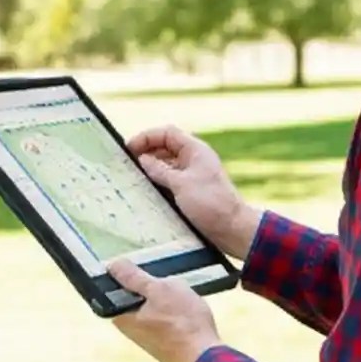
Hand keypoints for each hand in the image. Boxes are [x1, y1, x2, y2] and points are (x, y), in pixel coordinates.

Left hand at [108, 259, 222, 361]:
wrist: (204, 353)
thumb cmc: (183, 322)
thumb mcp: (159, 289)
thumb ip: (134, 277)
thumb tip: (114, 265)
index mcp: (121, 316)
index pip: (112, 289)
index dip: (125, 273)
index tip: (136, 264)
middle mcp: (130, 329)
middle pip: (133, 296)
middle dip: (149, 284)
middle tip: (164, 277)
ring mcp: (147, 335)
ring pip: (151, 305)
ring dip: (163, 296)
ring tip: (178, 291)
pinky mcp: (163, 339)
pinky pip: (163, 316)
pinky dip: (172, 308)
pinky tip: (185, 306)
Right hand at [127, 125, 262, 259]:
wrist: (233, 228)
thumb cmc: (211, 203)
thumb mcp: (180, 184)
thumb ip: (159, 170)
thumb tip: (142, 159)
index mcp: (195, 150)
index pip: (167, 133)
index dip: (147, 137)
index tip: (129, 149)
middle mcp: (194, 159)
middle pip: (166, 147)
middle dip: (147, 152)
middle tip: (128, 163)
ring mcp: (193, 174)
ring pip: (167, 164)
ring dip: (151, 168)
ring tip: (134, 176)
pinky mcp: (192, 189)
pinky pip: (171, 179)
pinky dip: (158, 181)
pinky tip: (147, 189)